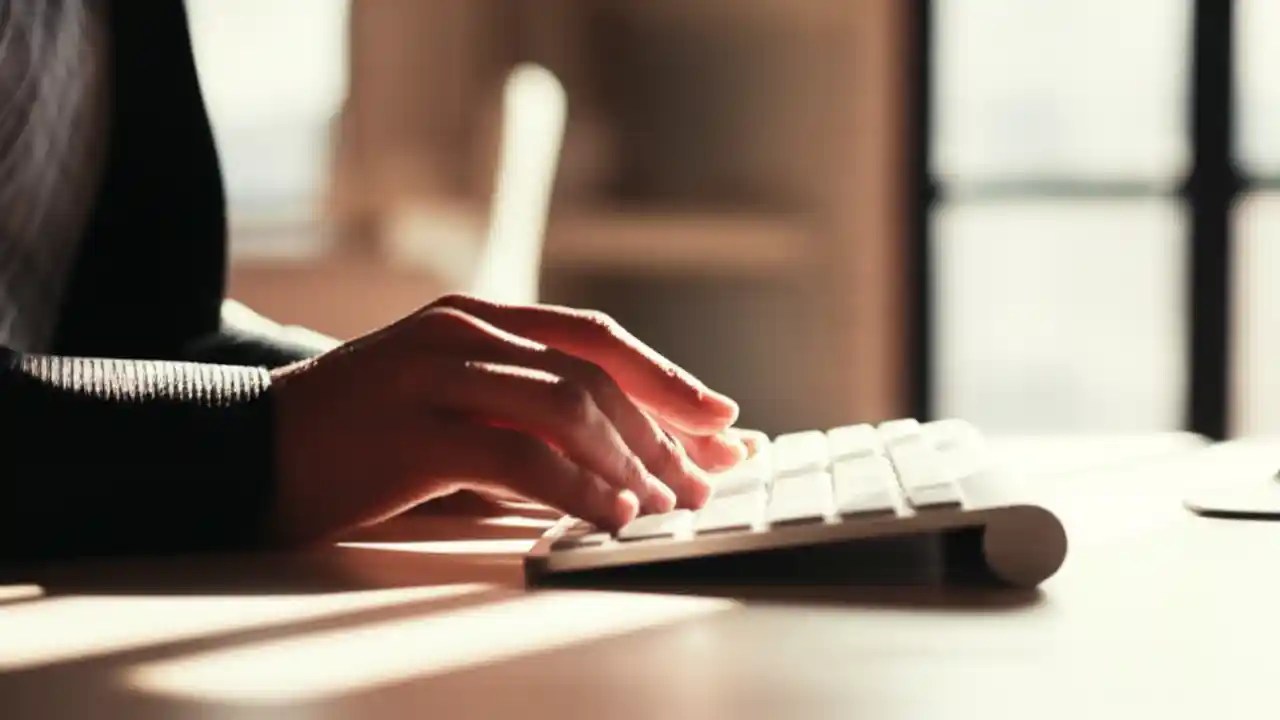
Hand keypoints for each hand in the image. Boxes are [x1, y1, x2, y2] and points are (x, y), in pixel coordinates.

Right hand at [268, 294, 745, 542]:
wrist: (247, 448)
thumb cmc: (362, 437)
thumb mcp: (450, 405)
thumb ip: (529, 417)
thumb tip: (628, 452)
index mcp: (477, 319)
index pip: (593, 338)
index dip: (663, 378)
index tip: (720, 421)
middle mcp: (463, 332)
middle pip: (592, 373)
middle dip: (660, 432)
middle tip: (702, 483)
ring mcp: (435, 375)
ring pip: (565, 407)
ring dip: (629, 461)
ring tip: (667, 507)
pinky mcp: (413, 431)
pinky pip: (518, 458)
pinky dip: (577, 489)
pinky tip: (610, 516)